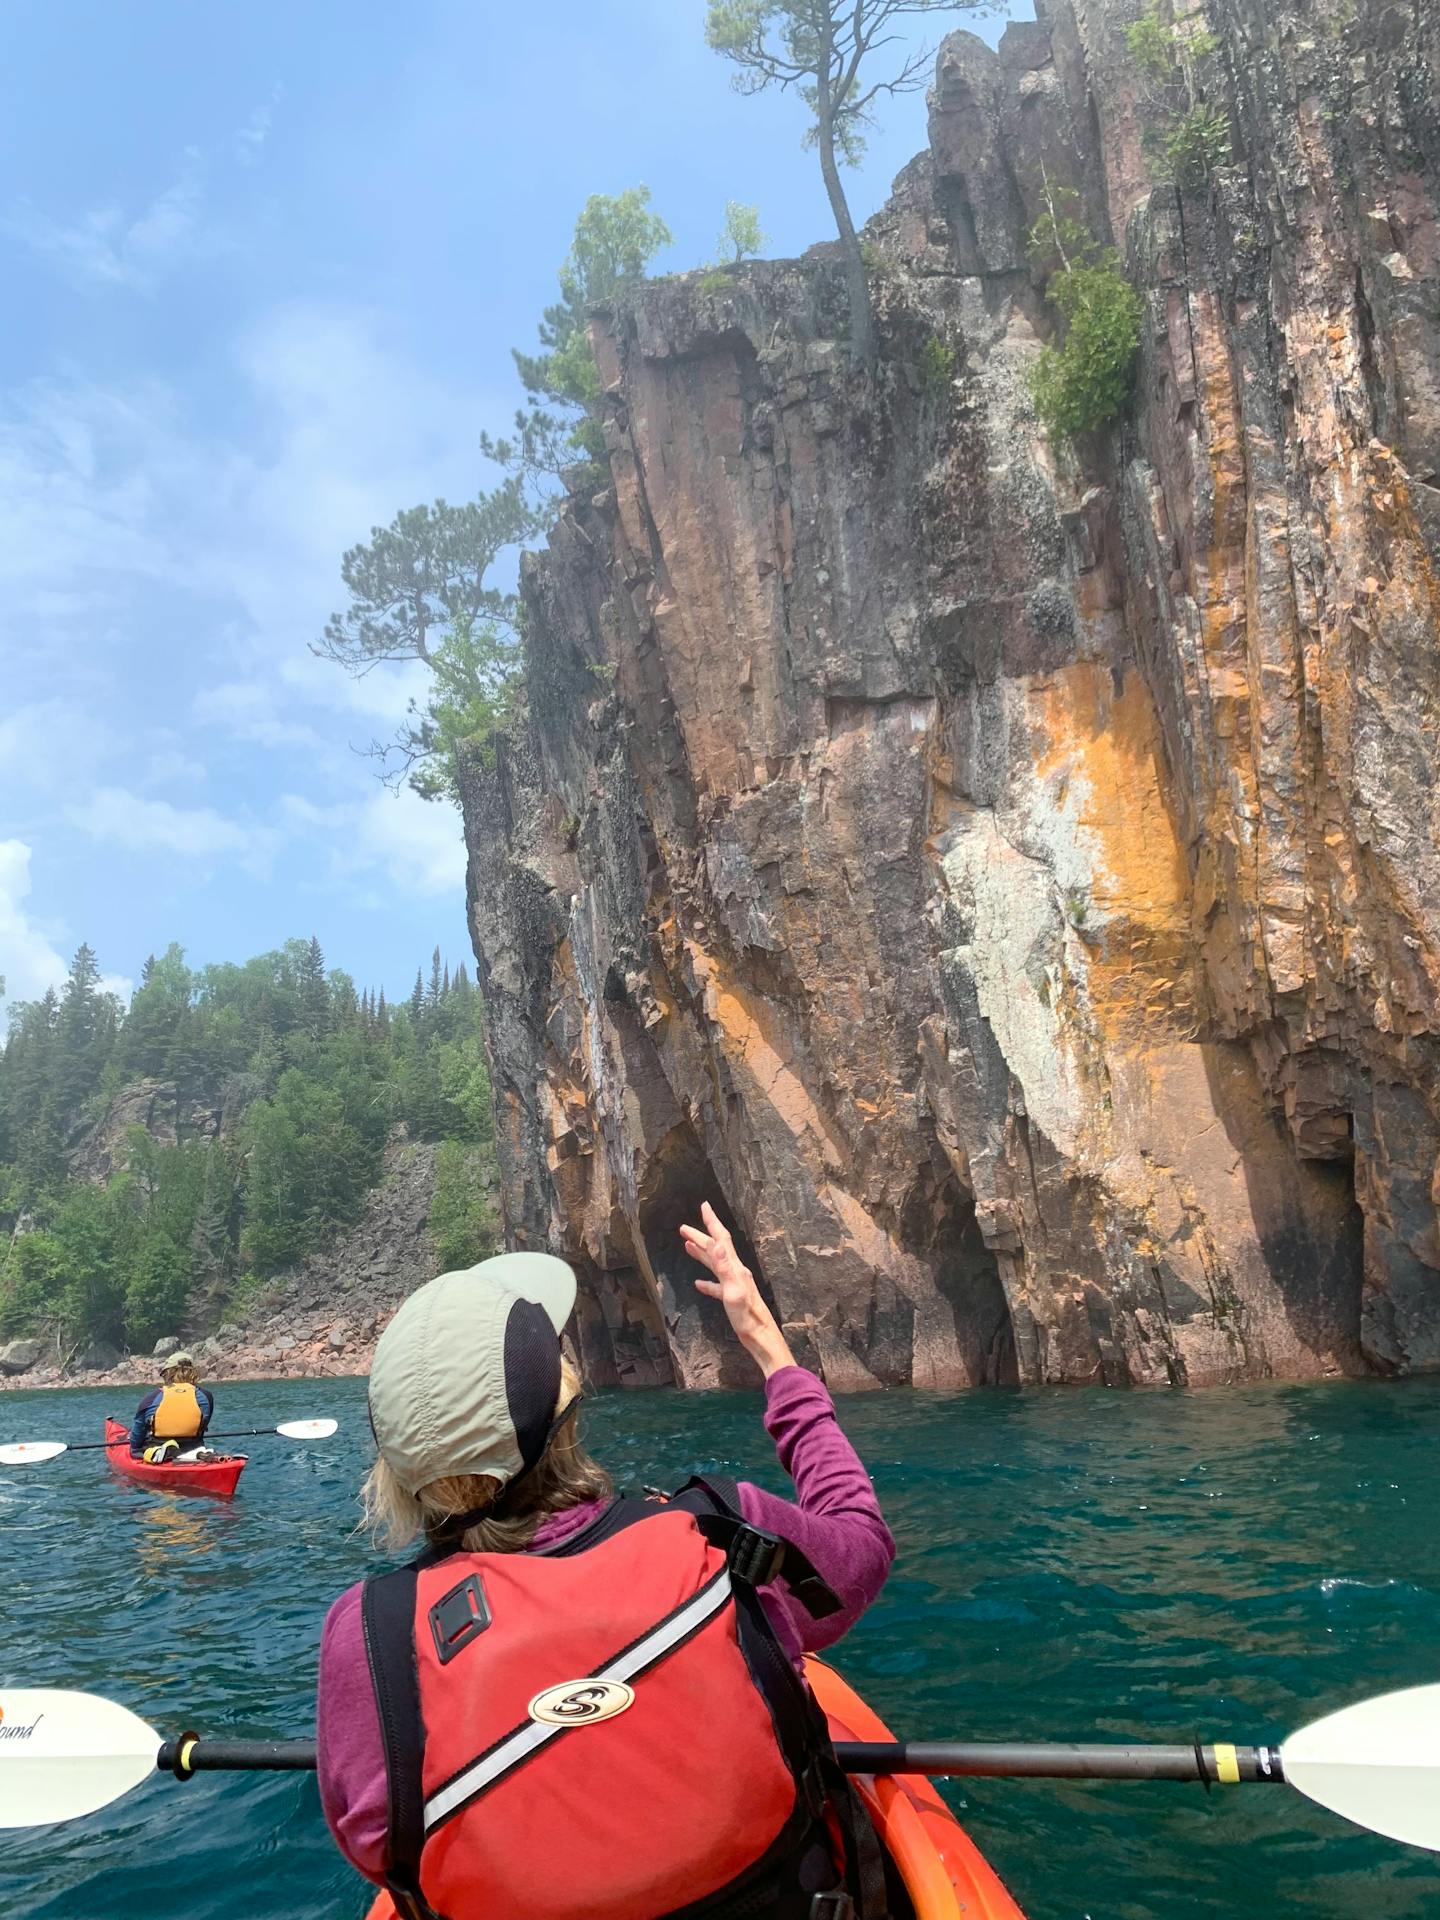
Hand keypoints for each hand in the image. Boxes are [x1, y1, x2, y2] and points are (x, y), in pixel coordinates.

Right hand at [679, 1201, 793, 1378]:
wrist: (760, 1337)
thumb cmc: (747, 1317)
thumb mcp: (734, 1291)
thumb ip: (725, 1267)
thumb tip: (718, 1244)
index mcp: (735, 1268)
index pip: (721, 1239)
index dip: (712, 1222)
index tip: (704, 1206)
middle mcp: (735, 1272)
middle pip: (715, 1249)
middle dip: (701, 1236)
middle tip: (684, 1227)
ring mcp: (733, 1285)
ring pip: (714, 1264)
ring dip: (701, 1253)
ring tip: (687, 1245)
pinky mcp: (731, 1298)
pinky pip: (716, 1285)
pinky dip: (706, 1282)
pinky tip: (698, 1283)